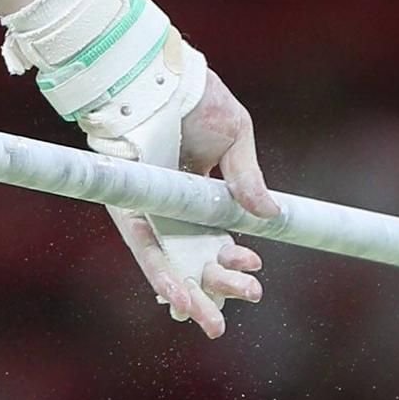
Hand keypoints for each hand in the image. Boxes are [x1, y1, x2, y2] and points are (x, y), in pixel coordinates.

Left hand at [102, 66, 277, 338]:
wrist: (160, 75)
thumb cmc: (197, 98)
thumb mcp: (235, 137)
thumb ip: (247, 178)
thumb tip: (270, 216)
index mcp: (201, 196)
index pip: (219, 242)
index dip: (235, 262)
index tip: (254, 270)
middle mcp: (174, 210)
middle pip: (198, 262)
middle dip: (221, 289)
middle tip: (248, 298)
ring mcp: (152, 212)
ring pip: (173, 266)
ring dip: (194, 296)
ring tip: (214, 324)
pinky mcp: (128, 209)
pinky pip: (144, 250)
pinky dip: (161, 275)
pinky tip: (178, 299)